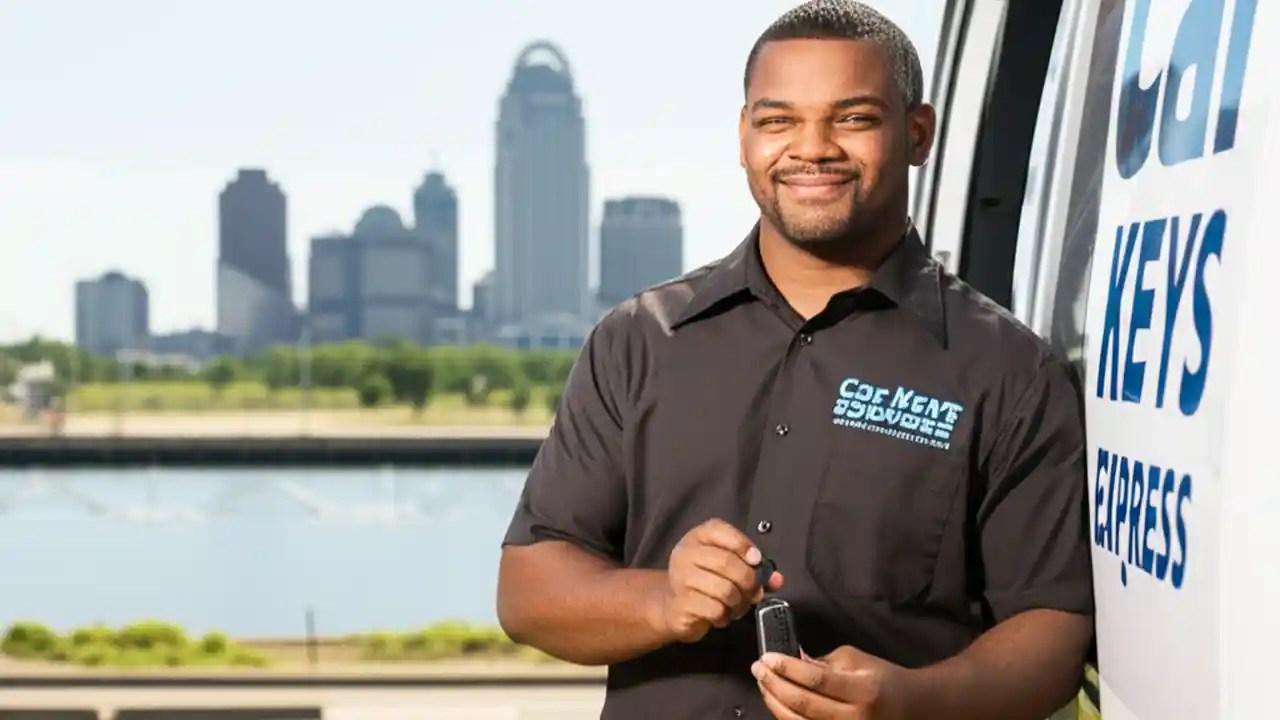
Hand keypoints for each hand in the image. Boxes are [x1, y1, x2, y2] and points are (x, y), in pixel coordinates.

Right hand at [654, 518, 783, 643]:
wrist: (674, 606)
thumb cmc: (706, 581)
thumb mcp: (727, 566)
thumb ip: (753, 567)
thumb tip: (777, 579)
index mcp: (698, 537)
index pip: (720, 530)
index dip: (743, 545)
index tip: (756, 560)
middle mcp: (686, 554)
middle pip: (726, 563)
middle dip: (748, 580)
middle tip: (753, 592)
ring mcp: (680, 579)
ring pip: (724, 590)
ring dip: (739, 603)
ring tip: (737, 606)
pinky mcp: (681, 604)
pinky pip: (715, 610)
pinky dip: (725, 616)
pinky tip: (721, 615)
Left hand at [752, 645, 912, 719]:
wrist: (909, 708)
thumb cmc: (881, 678)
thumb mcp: (856, 660)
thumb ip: (824, 662)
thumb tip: (793, 662)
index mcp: (861, 690)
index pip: (817, 680)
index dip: (788, 669)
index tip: (767, 657)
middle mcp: (853, 718)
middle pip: (803, 703)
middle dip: (774, 684)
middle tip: (758, 668)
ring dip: (774, 702)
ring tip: (763, 684)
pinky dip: (785, 717)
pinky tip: (775, 702)